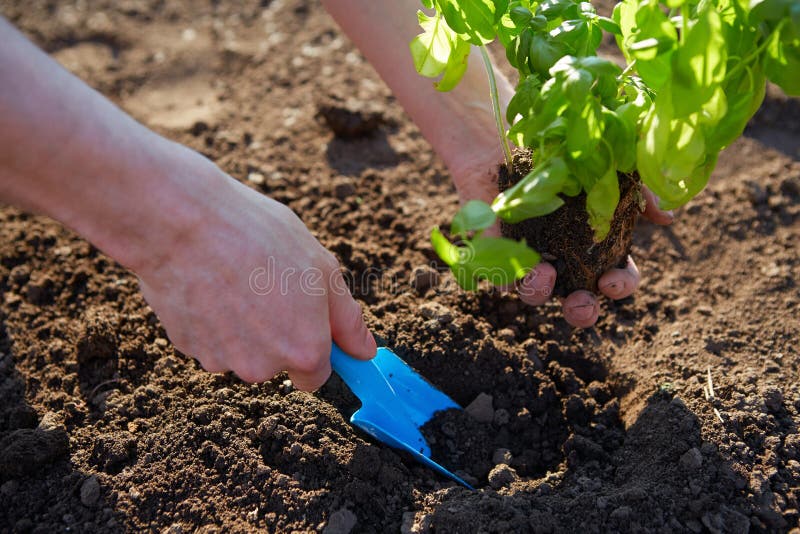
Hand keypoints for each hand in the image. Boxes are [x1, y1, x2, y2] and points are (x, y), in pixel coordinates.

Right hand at [136, 153, 376, 388]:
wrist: (183, 223)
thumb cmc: (258, 237)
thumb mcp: (322, 268)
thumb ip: (347, 319)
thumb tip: (364, 353)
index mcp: (303, 350)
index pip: (314, 377)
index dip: (313, 348)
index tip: (306, 323)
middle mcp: (262, 366)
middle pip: (275, 362)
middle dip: (276, 333)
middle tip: (268, 284)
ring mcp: (220, 359)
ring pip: (240, 350)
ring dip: (242, 325)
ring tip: (236, 277)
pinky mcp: (186, 346)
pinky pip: (208, 338)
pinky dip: (211, 318)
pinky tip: (209, 282)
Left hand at [451, 159, 673, 327]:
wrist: (508, 132)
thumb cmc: (562, 151)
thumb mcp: (606, 164)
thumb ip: (638, 190)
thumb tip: (668, 218)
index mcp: (595, 243)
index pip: (615, 277)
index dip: (619, 286)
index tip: (611, 281)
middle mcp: (562, 256)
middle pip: (576, 300)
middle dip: (582, 311)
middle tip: (580, 304)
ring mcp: (526, 255)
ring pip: (534, 292)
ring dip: (540, 292)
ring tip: (543, 274)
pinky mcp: (492, 247)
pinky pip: (496, 271)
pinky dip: (504, 274)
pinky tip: (510, 264)